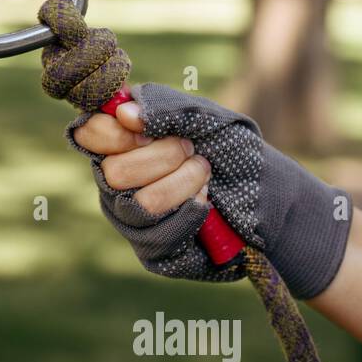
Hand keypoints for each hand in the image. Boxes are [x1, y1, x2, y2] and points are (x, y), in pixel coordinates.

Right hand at [63, 83, 352, 297]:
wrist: (272, 198)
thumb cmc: (234, 151)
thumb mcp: (206, 116)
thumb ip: (167, 108)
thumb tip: (125, 112)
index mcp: (121, 144)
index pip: (89, 135)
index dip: (110, 132)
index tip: (145, 128)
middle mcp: (117, 184)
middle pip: (113, 172)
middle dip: (161, 157)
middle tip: (193, 151)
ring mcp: (132, 221)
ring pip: (137, 205)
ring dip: (180, 185)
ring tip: (206, 175)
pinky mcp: (153, 253)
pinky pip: (159, 237)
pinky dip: (190, 215)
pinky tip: (207, 204)